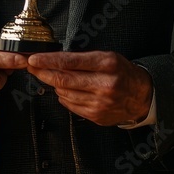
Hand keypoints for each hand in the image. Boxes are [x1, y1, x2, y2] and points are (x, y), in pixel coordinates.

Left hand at [27, 51, 152, 125]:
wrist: (141, 96)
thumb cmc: (122, 72)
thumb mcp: (107, 57)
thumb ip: (83, 59)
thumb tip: (54, 60)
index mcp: (106, 64)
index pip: (69, 62)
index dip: (48, 61)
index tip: (33, 59)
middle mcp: (104, 84)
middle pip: (63, 80)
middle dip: (43, 73)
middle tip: (32, 68)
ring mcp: (100, 103)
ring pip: (65, 93)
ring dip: (55, 85)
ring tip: (55, 78)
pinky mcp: (97, 116)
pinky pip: (71, 106)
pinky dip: (64, 97)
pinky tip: (68, 91)